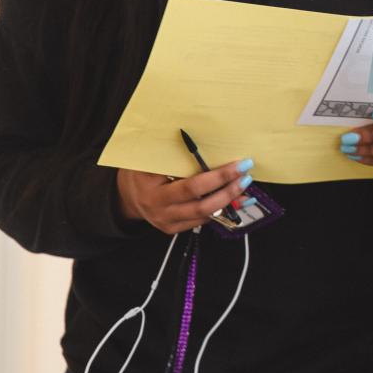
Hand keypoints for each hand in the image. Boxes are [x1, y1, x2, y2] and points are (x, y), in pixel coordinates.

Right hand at [117, 160, 254, 234]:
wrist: (126, 194)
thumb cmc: (142, 169)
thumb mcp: (149, 156)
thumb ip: (172, 152)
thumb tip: (207, 142)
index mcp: (152, 187)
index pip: (190, 185)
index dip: (216, 176)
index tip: (237, 164)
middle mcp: (159, 208)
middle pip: (200, 204)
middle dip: (227, 190)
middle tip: (246, 175)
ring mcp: (166, 222)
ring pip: (203, 216)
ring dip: (228, 201)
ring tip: (244, 186)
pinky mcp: (172, 229)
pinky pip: (200, 222)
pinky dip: (219, 210)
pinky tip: (234, 199)